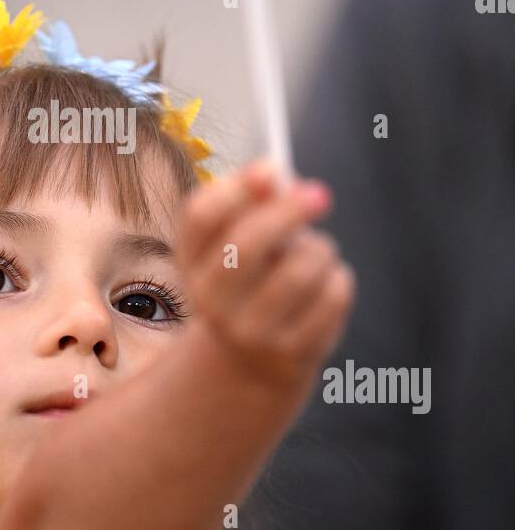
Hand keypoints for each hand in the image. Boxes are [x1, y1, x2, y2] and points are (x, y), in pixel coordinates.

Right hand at [174, 159, 355, 408]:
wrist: (251, 360)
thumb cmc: (251, 280)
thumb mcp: (237, 244)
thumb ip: (252, 204)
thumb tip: (274, 175)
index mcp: (191, 262)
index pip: (199, 218)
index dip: (236, 188)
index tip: (271, 168)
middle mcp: (211, 300)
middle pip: (246, 244)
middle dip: (288, 211)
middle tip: (320, 194)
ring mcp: (250, 331)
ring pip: (298, 271)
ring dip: (320, 248)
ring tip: (319, 250)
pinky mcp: (291, 353)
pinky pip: (330, 298)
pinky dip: (338, 277)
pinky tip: (329, 280)